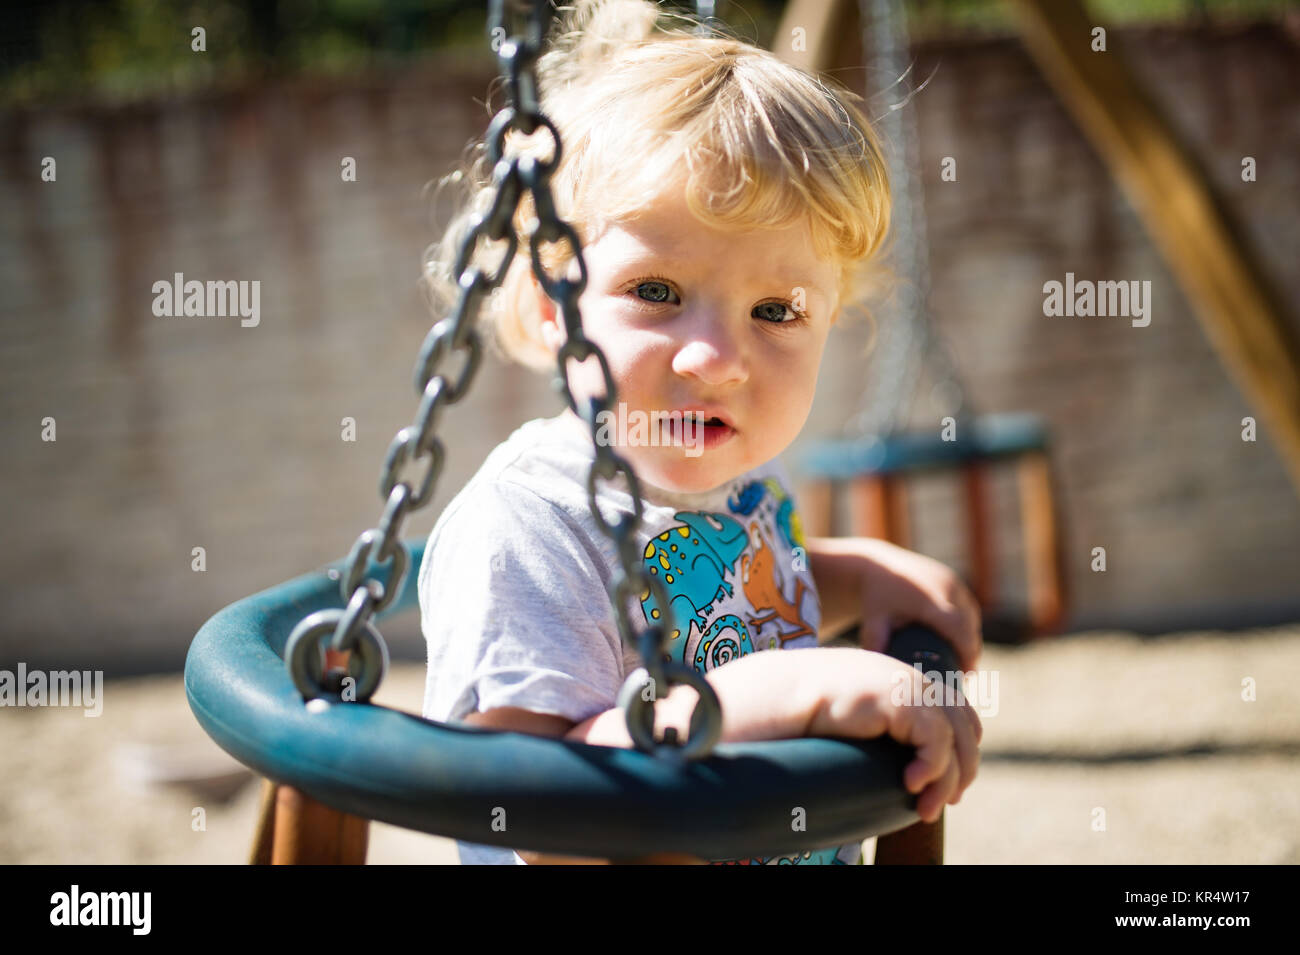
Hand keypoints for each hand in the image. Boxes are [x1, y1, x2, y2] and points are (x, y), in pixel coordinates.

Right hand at [800, 647, 981, 821]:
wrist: (778, 694)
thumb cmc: (804, 712)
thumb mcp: (855, 717)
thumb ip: (881, 726)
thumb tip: (897, 763)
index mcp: (902, 678)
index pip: (957, 710)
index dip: (961, 747)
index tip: (945, 784)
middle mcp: (910, 677)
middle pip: (966, 724)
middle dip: (962, 768)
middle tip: (944, 803)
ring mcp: (907, 684)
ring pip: (956, 737)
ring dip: (947, 780)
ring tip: (926, 808)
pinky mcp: (899, 699)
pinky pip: (936, 740)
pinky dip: (932, 768)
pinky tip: (910, 784)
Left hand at [850, 538, 982, 671]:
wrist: (876, 564)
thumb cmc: (875, 598)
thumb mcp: (874, 622)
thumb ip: (878, 645)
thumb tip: (883, 674)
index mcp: (928, 598)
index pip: (957, 627)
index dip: (967, 651)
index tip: (967, 674)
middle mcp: (945, 587)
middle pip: (968, 625)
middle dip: (970, 651)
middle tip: (963, 676)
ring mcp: (951, 580)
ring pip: (971, 616)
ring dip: (970, 638)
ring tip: (962, 662)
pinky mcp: (952, 578)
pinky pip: (967, 606)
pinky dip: (967, 624)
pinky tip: (963, 641)